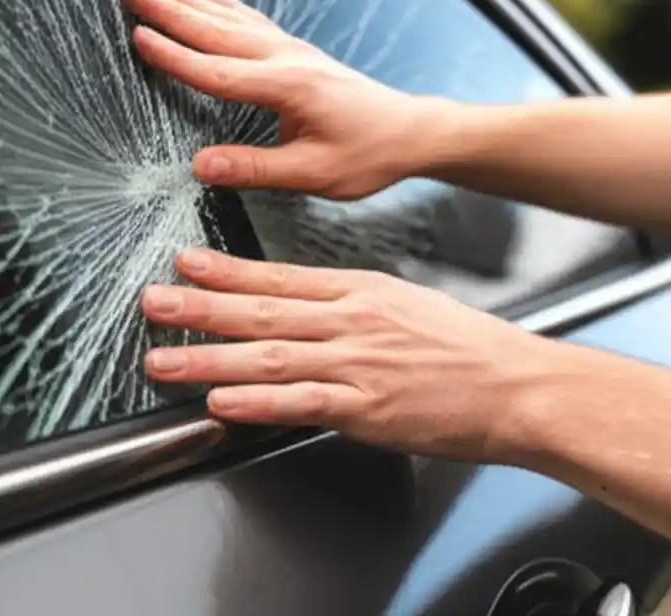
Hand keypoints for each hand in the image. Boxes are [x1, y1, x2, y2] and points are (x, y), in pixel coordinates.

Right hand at [118, 0, 439, 199]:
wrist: (408, 131)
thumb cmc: (366, 155)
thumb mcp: (314, 174)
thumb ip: (256, 170)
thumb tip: (201, 167)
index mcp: (287, 87)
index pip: (218, 72)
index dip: (175, 57)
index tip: (138, 37)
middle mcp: (285, 58)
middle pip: (215, 30)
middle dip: (167, 9)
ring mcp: (288, 48)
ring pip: (226, 16)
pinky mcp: (291, 49)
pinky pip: (244, 15)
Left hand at [140, 248, 567, 461]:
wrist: (517, 384)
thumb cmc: (467, 349)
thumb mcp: (406, 305)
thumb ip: (353, 307)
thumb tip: (306, 312)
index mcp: (361, 292)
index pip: (280, 277)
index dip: (228, 271)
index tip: (187, 262)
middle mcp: (352, 322)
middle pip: (263, 311)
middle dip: (201, 307)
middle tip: (153, 301)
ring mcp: (358, 364)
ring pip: (270, 356)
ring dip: (209, 356)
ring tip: (163, 358)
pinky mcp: (367, 408)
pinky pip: (301, 402)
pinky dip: (257, 401)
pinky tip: (221, 401)